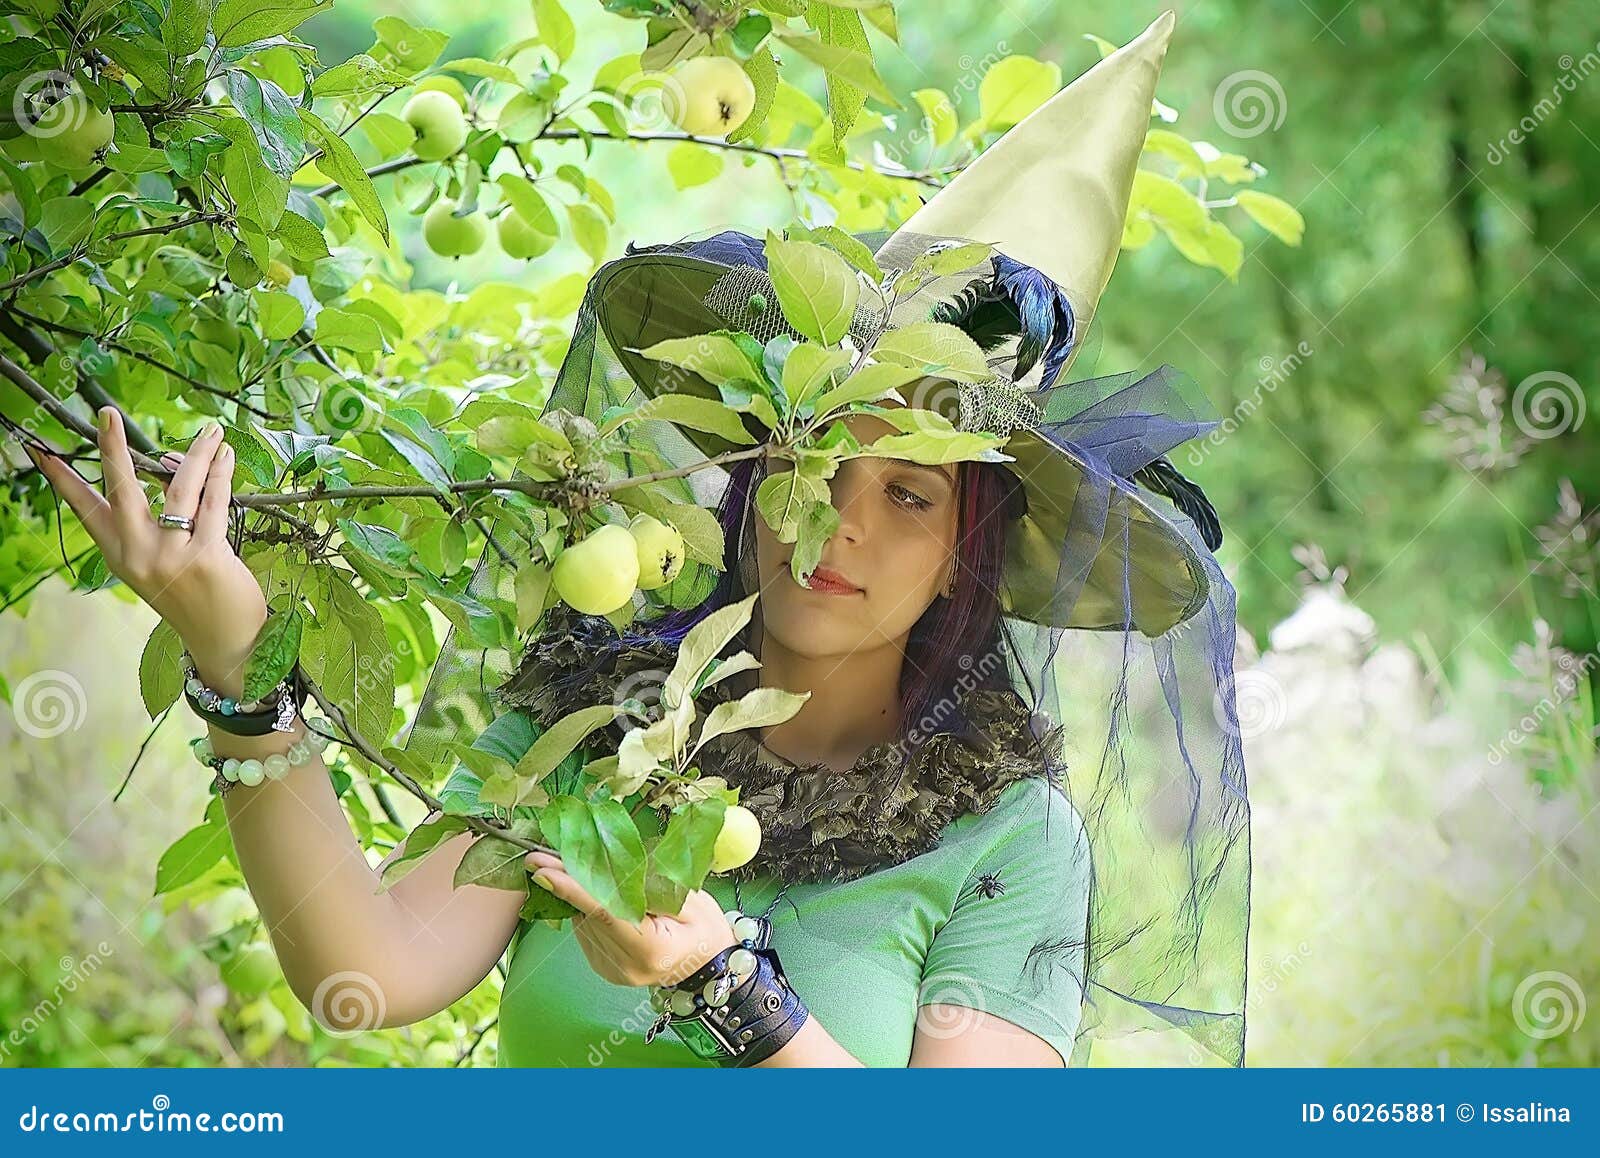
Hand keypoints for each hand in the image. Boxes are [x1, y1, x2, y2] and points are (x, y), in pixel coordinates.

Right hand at [25, 408, 267, 692]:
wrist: (226, 643)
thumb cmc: (198, 599)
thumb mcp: (167, 561)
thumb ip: (166, 519)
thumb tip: (176, 466)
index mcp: (121, 557)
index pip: (86, 511)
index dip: (64, 480)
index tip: (42, 452)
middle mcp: (138, 555)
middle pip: (121, 490)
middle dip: (114, 449)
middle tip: (108, 413)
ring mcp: (170, 557)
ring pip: (179, 490)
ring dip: (197, 455)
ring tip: (211, 431)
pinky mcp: (206, 557)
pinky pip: (213, 504)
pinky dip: (221, 476)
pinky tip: (226, 456)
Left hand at [524, 849, 738, 988]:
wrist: (708, 967)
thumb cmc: (704, 929)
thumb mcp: (689, 900)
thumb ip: (650, 886)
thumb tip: (608, 863)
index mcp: (651, 951)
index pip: (605, 915)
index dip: (573, 891)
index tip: (544, 871)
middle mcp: (624, 966)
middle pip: (587, 918)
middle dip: (564, 885)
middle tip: (539, 855)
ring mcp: (611, 971)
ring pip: (581, 924)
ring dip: (569, 895)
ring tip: (558, 864)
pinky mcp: (602, 967)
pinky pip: (585, 931)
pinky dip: (581, 909)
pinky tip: (582, 889)